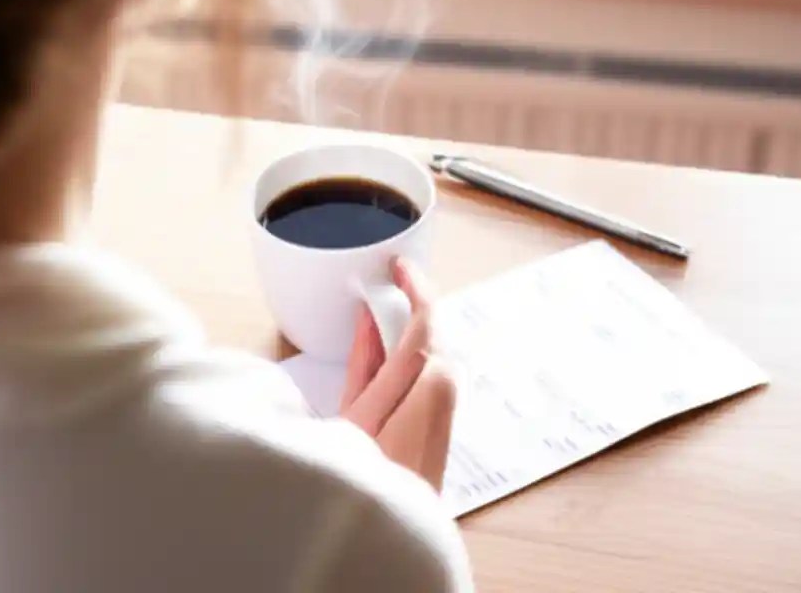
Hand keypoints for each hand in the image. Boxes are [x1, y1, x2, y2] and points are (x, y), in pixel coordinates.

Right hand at [339, 259, 456, 490]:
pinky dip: (414, 357)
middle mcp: (444, 393)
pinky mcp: (441, 424)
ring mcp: (446, 409)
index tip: (401, 266)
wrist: (392, 533)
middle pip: (436, 334)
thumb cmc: (368, 478)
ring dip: (414, 331)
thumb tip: (370, 322)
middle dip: (414, 307)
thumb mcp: (354, 413)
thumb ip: (366, 362)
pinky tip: (391, 356)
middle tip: (391, 285)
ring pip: (435, 354)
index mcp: (426, 383)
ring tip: (386, 314)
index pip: (427, 318)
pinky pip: (432, 375)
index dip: (416, 285)